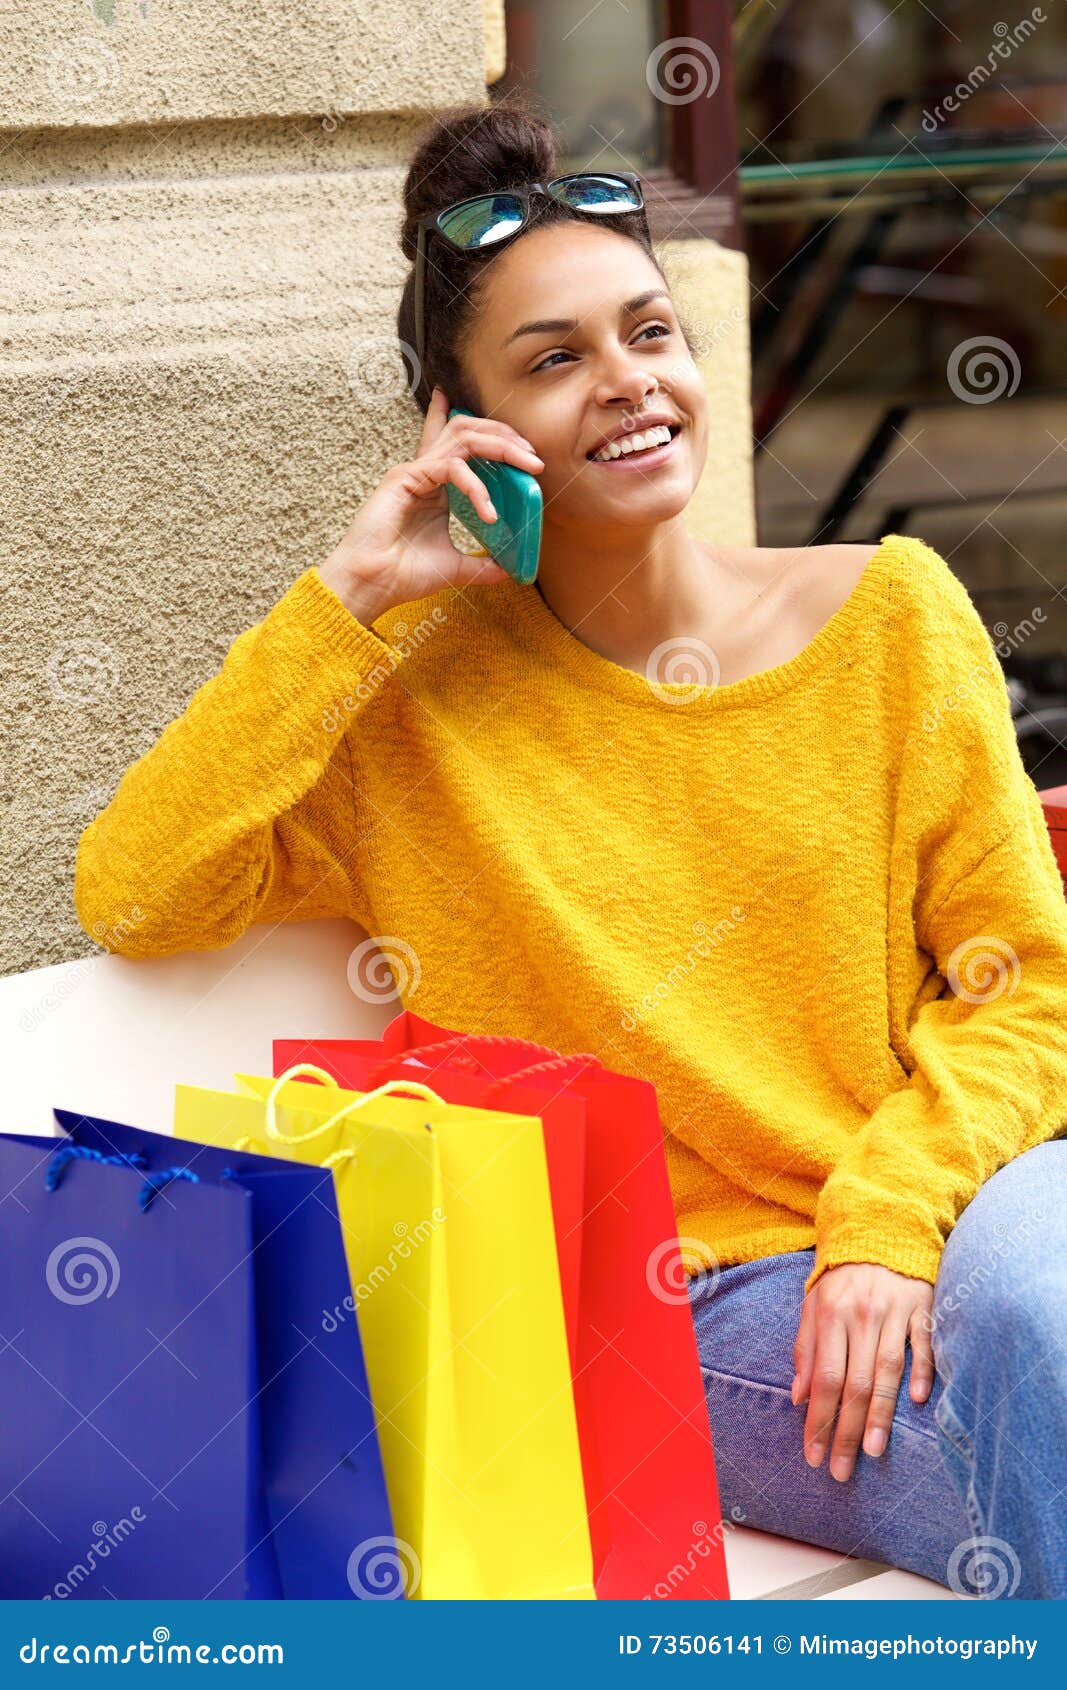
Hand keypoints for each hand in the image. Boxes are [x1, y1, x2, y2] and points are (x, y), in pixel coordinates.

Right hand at [317, 385, 543, 622]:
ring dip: (501, 446)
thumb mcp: (454, 567)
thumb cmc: (401, 574)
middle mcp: (423, 471)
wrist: (372, 586)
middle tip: (532, 454)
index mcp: (432, 484)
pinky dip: (477, 486)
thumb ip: (480, 564)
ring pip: (464, 437)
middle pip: (467, 429)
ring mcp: (414, 471)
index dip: (476, 423)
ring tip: (528, 465)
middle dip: (504, 435)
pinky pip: (452, 467)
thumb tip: (508, 571)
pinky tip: (489, 512)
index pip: (453, 440)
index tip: (509, 428)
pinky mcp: (407, 478)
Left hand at [791, 1261, 934, 1480]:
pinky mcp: (924, 1308)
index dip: (818, 1420)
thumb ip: (804, 1350)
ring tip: (872, 1450)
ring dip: (880, 1413)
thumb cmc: (842, 1281)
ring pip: (887, 1370)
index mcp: (830, 1315)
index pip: (823, 1378)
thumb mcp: (812, 1306)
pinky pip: (925, 1344)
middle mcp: (862, 1315)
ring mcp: (895, 1312)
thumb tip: (797, 1398)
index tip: (813, 1455)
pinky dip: (923, 1370)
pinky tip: (918, 1400)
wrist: (881, 1234)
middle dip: (845, 1430)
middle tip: (841, 1470)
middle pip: (854, 1383)